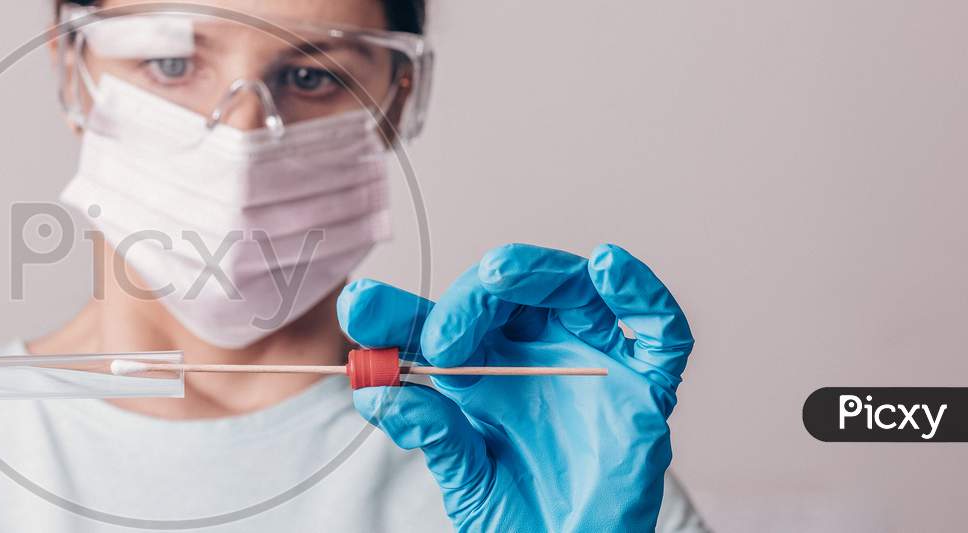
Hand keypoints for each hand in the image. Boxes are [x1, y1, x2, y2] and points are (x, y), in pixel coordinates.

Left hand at [338, 243, 692, 530]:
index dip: (397, 312)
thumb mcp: (464, 474)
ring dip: (537, 272)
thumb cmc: (520, 515)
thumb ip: (430, 432)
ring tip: (499, 275)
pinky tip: (607, 268)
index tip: (358, 306)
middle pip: (505, 293)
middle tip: (438, 338)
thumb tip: (374, 393)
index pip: (438, 324)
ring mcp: (593, 363)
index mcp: (483, 370)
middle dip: (467, 298)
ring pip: (574, 289)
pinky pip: (659, 329)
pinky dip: (639, 291)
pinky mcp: (647, 388)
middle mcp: (536, 354)